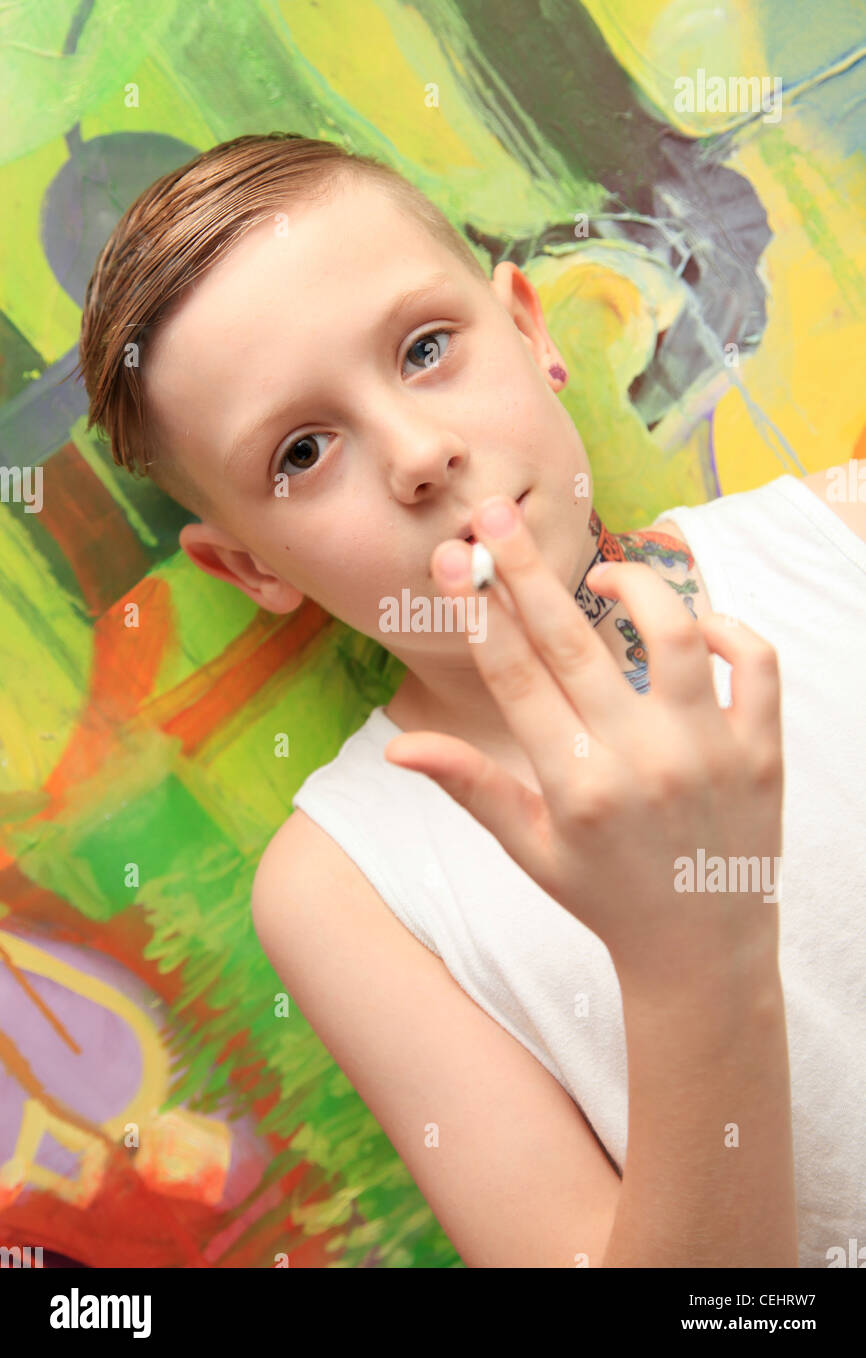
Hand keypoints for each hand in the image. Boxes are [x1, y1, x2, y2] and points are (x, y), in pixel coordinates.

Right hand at [383, 495, 783, 987]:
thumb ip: (470, 786)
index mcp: (575, 786)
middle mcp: (641, 762)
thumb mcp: (529, 849)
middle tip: (494, 512)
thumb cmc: (606, 896)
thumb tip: (397, 744)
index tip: (449, 560)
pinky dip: (727, 629)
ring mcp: (709, 753)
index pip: (514, 675)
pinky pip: (755, 664)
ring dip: (634, 587)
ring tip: (603, 578)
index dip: (476, 609)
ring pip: (673, 633)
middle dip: (523, 567)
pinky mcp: (762, 751)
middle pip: (572, 640)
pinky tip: (693, 626)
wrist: (702, 953)